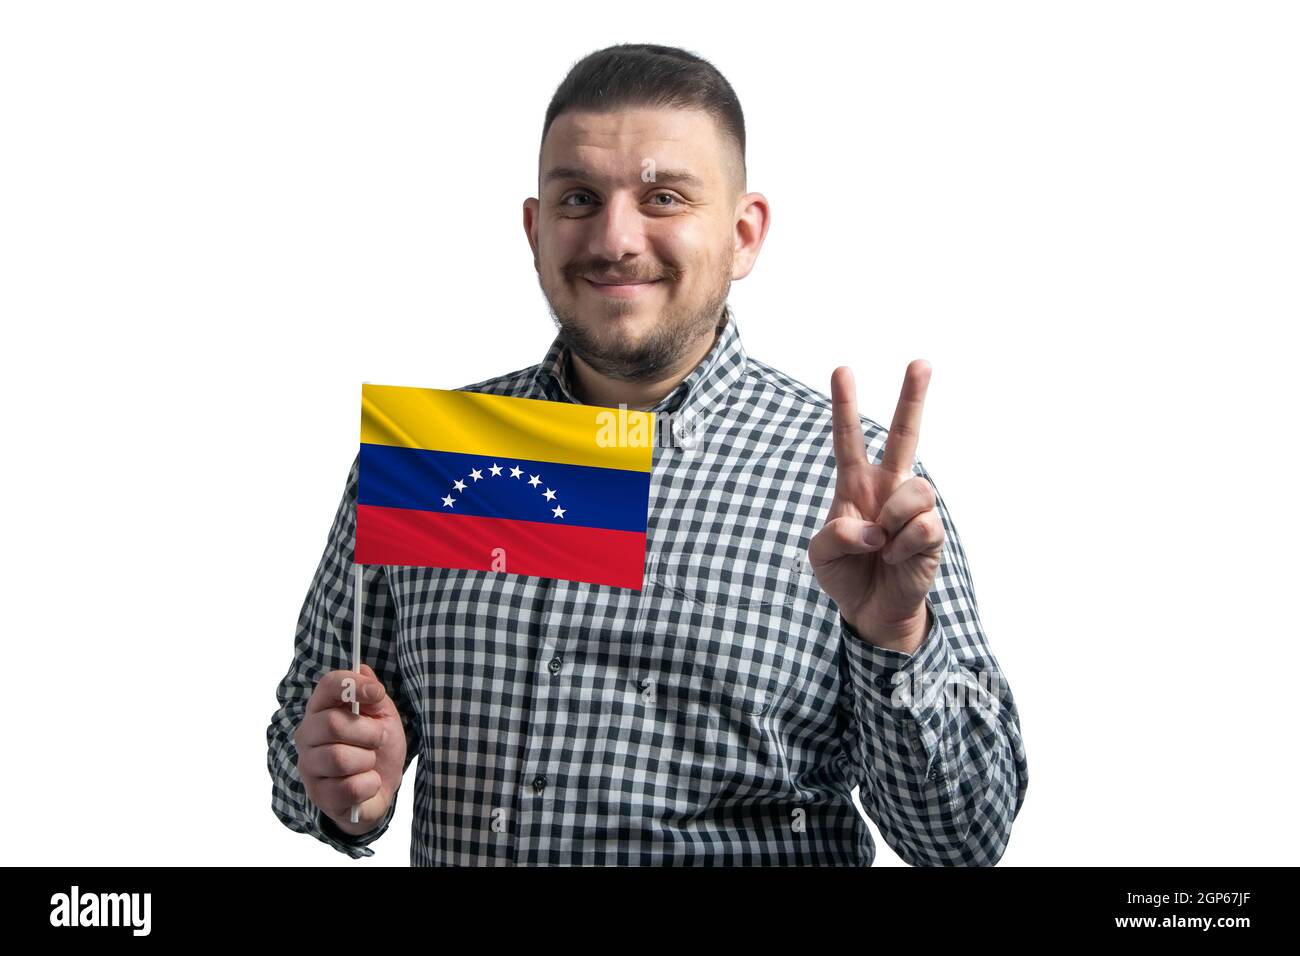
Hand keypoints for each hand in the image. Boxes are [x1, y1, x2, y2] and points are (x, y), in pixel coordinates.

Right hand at [293, 663, 406, 835]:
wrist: (381, 788)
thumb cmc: (377, 748)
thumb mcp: (383, 716)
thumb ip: (373, 694)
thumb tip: (362, 670)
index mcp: (322, 709)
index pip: (328, 685)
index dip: (353, 684)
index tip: (377, 692)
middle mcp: (307, 735)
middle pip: (333, 724)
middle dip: (369, 732)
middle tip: (378, 739)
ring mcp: (309, 766)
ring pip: (339, 758)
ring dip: (368, 760)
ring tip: (369, 762)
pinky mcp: (318, 795)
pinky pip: (349, 787)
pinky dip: (369, 784)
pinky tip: (367, 782)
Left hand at [808, 360, 943, 653]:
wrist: (871, 613)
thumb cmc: (846, 573)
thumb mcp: (821, 554)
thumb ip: (836, 533)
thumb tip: (874, 527)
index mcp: (856, 485)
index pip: (848, 439)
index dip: (844, 406)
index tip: (842, 369)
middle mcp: (888, 488)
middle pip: (903, 435)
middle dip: (913, 398)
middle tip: (921, 362)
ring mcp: (912, 510)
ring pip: (916, 488)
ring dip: (894, 520)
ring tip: (884, 546)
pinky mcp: (932, 534)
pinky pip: (923, 526)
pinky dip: (903, 548)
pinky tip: (897, 560)